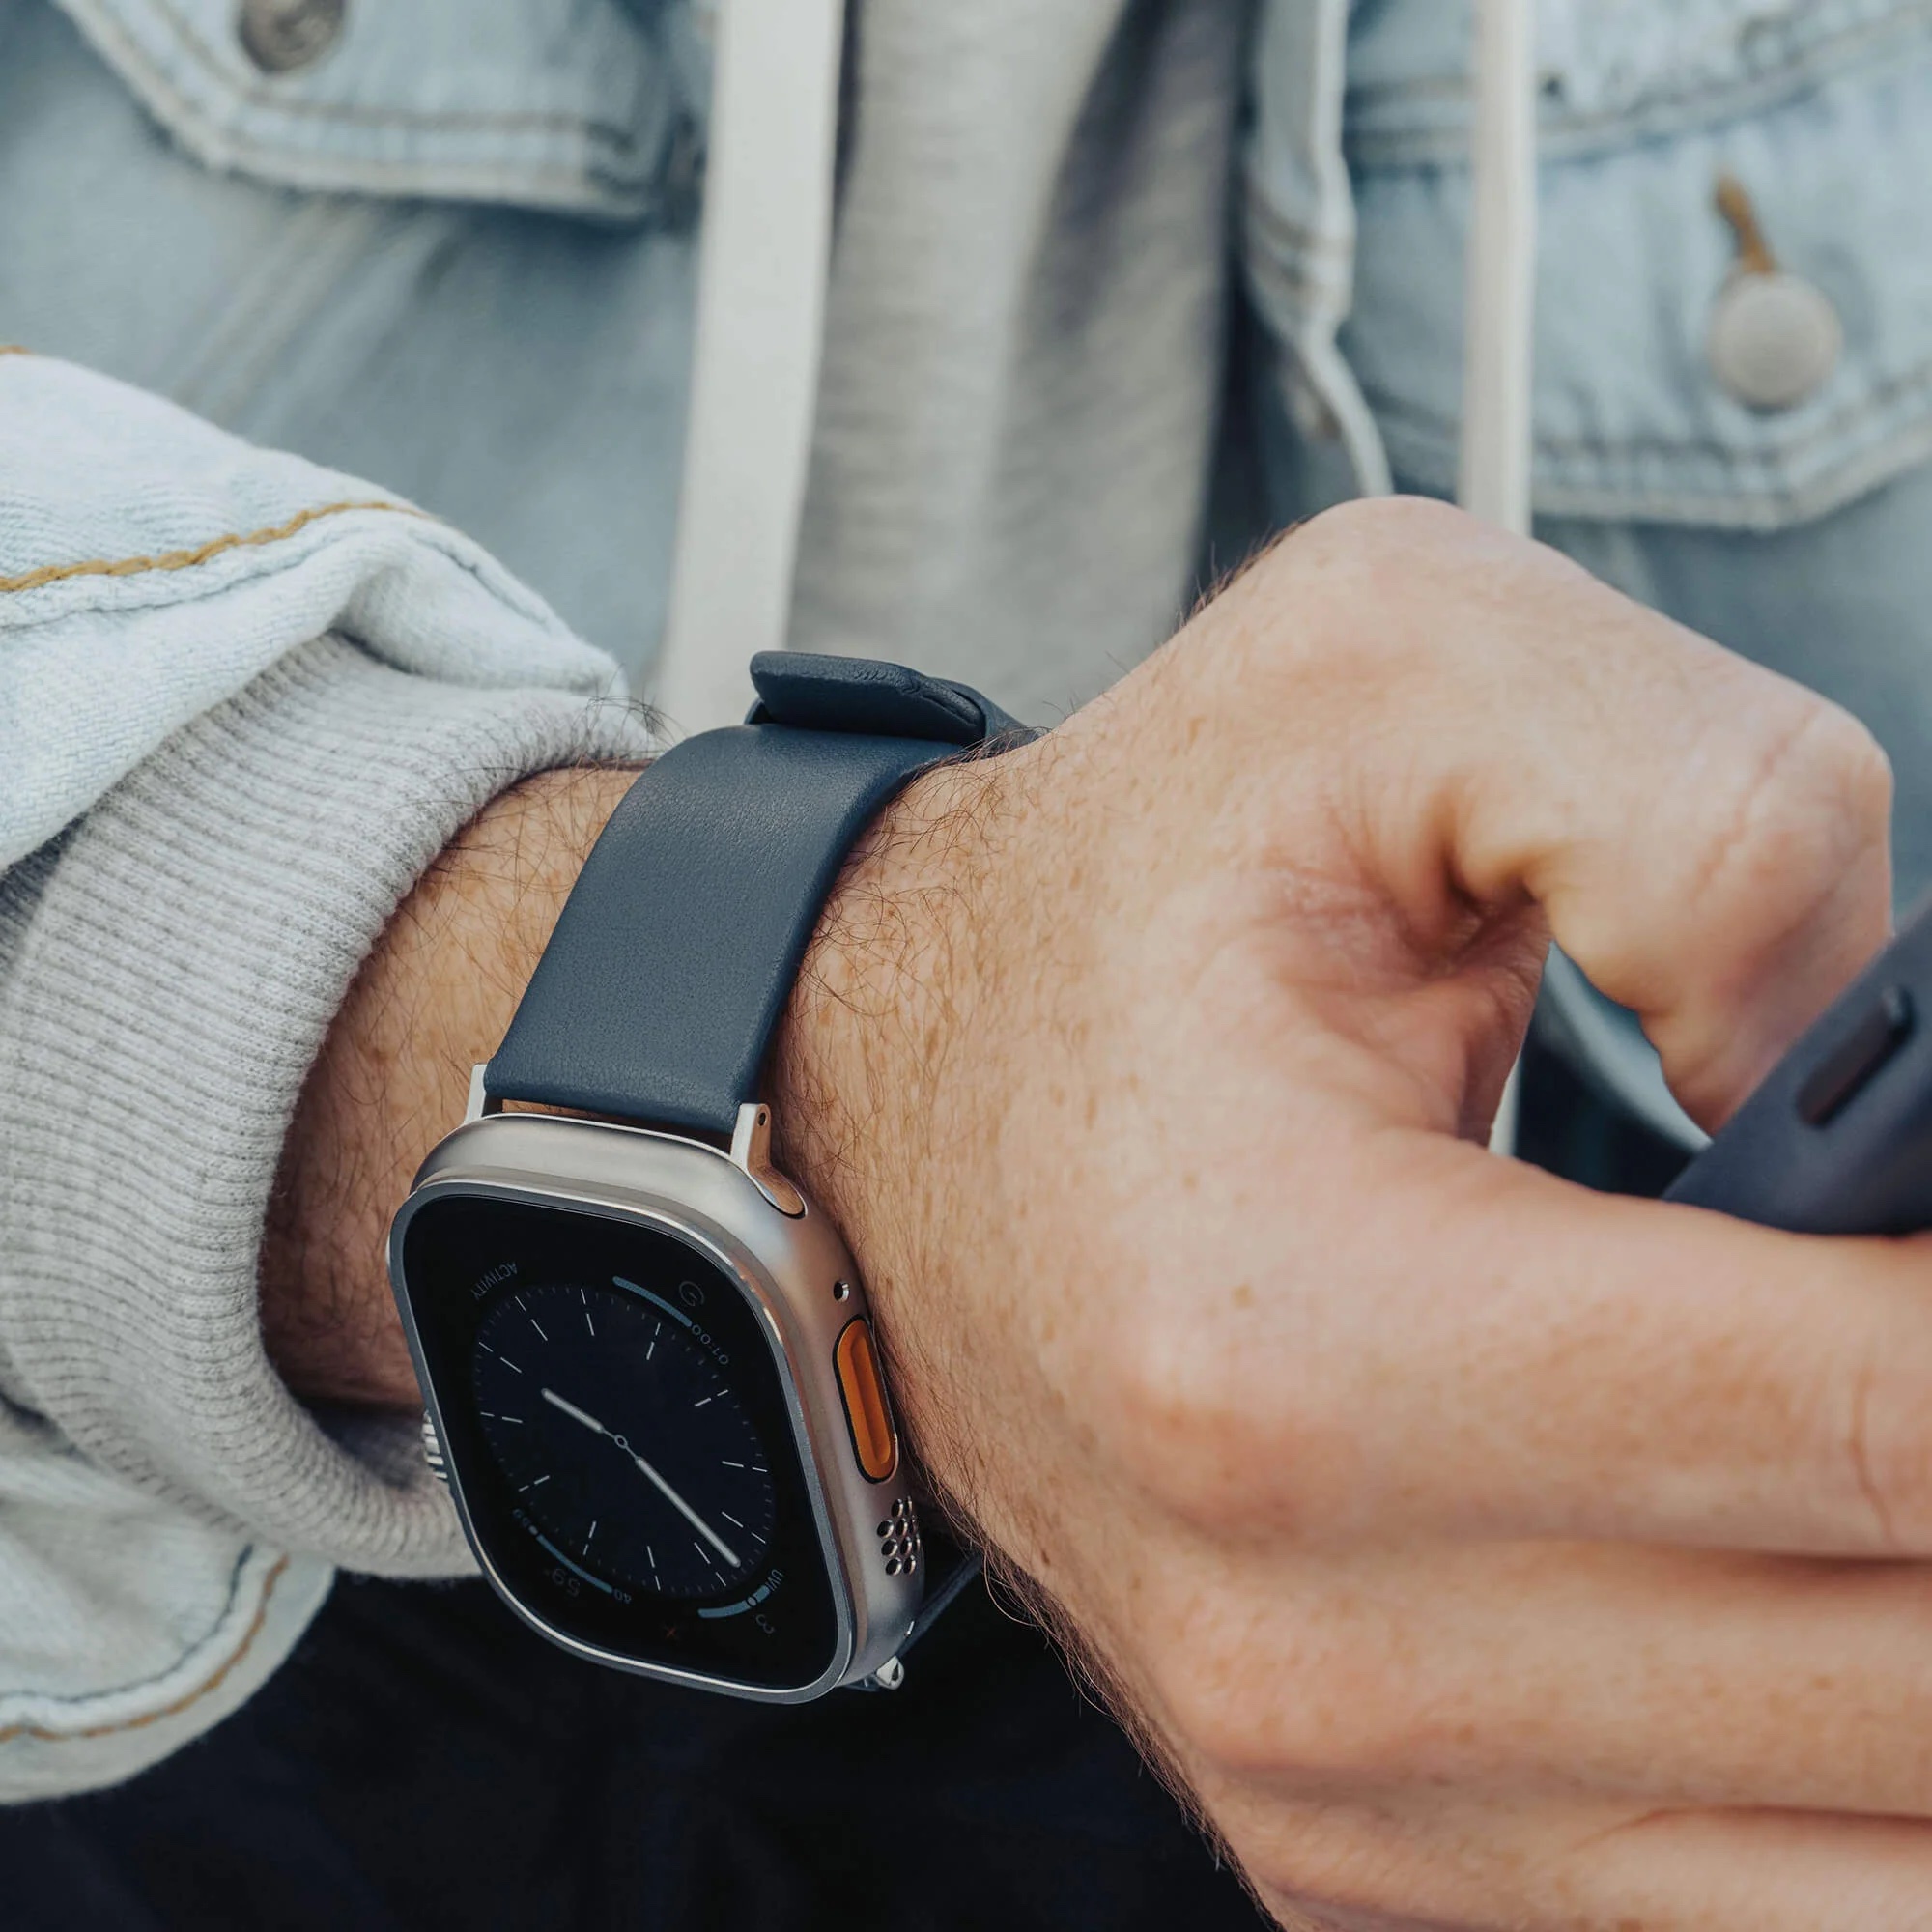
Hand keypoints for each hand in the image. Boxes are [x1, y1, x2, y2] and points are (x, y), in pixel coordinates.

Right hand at [772, 498, 1931, 1928]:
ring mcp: (1309, 1769)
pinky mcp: (1333, 1832)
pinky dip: (1862, 1795)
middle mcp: (1293, 1617)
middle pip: (1902, 1684)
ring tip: (1890, 1445)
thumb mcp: (1387, 677)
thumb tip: (1879, 1079)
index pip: (1866, 1420)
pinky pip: (1728, 1921)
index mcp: (1291, 1330)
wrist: (892, 1081)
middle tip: (1922, 1295)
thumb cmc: (1112, 899)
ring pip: (1856, 1863)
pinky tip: (1852, 1616)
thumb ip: (1708, 827)